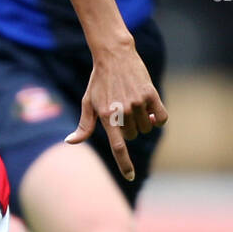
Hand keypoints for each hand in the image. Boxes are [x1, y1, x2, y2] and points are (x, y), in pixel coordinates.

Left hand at [64, 42, 167, 181]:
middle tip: (122, 110)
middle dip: (128, 128)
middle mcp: (123, 111)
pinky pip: (161, 117)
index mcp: (106, 116)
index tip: (130, 176)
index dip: (124, 164)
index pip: (118, 147)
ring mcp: (137, 102)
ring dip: (142, 121)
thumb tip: (71, 142)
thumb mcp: (88, 102)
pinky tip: (150, 109)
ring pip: (147, 127)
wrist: (114, 55)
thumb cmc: (98, 81)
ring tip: (132, 104)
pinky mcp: (150, 93)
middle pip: (132, 135)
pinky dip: (158, 118)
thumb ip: (84, 125)